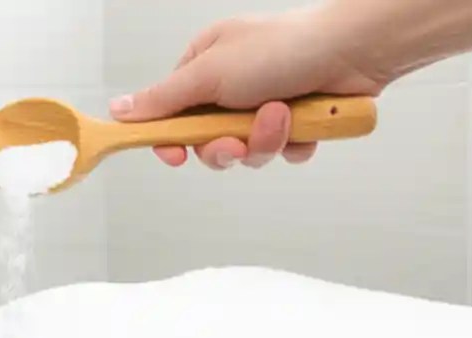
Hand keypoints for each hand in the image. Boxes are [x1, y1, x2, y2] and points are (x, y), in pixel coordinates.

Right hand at [109, 7, 388, 169]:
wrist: (353, 50)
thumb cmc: (281, 49)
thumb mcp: (209, 74)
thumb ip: (163, 100)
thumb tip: (119, 110)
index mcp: (203, 66)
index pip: (171, 115)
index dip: (171, 141)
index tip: (175, 155)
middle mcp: (231, 86)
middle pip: (208, 142)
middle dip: (226, 145)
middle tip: (238, 137)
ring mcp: (264, 104)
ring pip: (246, 151)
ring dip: (264, 141)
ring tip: (285, 114)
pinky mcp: (297, 121)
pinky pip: (281, 153)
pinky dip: (293, 143)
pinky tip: (306, 123)